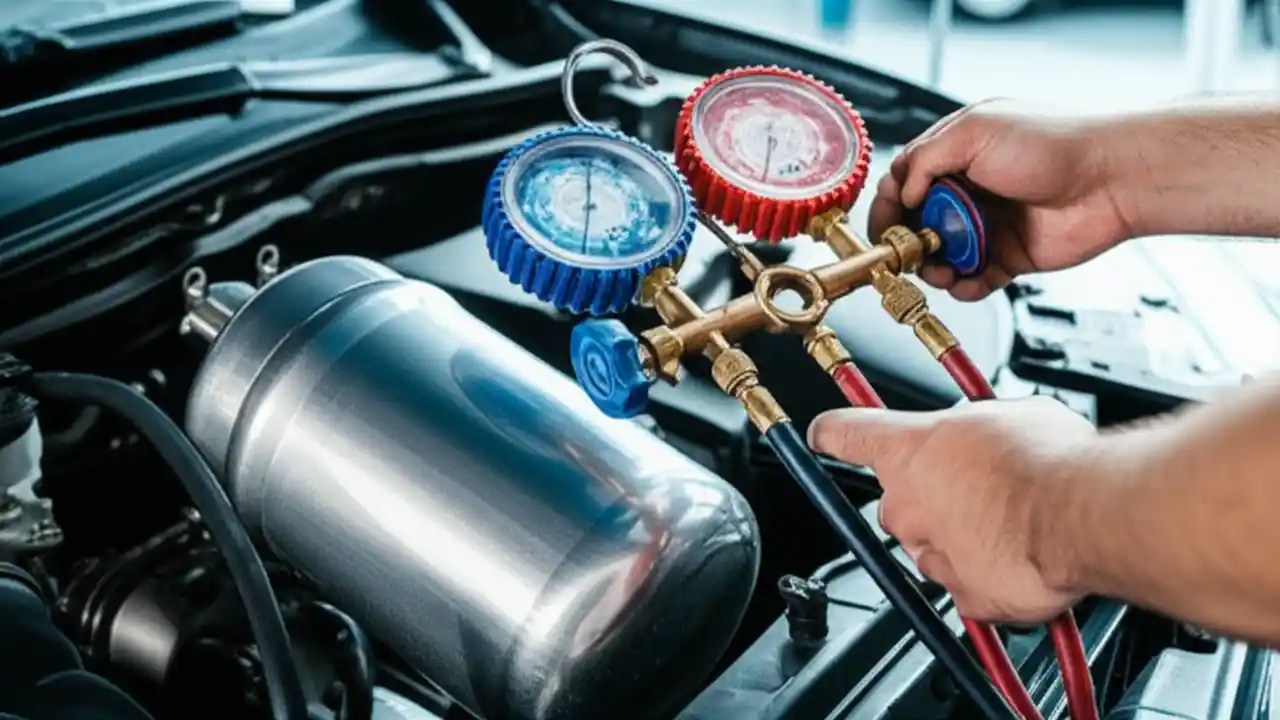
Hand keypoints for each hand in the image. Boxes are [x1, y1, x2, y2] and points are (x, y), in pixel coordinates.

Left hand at [808, 396, 1096, 622]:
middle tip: (976, 490)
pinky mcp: (963, 594)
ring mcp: (929, 551)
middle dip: (929, 499)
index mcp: (908, 448)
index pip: (845, 434)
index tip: (821, 434)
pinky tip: (1019, 557)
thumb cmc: (1047, 457)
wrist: (1081, 512)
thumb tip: (977, 430)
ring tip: (1009, 523)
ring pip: (932, 547)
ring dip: (961, 539)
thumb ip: (972, 428)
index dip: (832, 434)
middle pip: (897, 503)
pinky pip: (967, 586)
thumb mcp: (1004, 413)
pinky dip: (988, 577)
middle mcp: (906, 502)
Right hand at [870, 100, 1133, 300]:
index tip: (882, 227)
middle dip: (906, 242)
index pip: (904, 182)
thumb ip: (926, 158)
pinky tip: (966, 282)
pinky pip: (974, 279)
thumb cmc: (1055, 143)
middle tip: (905, 254)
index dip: (888, 206)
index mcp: (957, 154)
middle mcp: (969, 189)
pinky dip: (964, 287)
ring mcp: (988, 224)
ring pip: (941, 256)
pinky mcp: (1009, 256)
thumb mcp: (975, 131)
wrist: (1112, 178)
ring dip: (932, 268)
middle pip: (916, 223)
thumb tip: (900, 192)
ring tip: (939, 271)